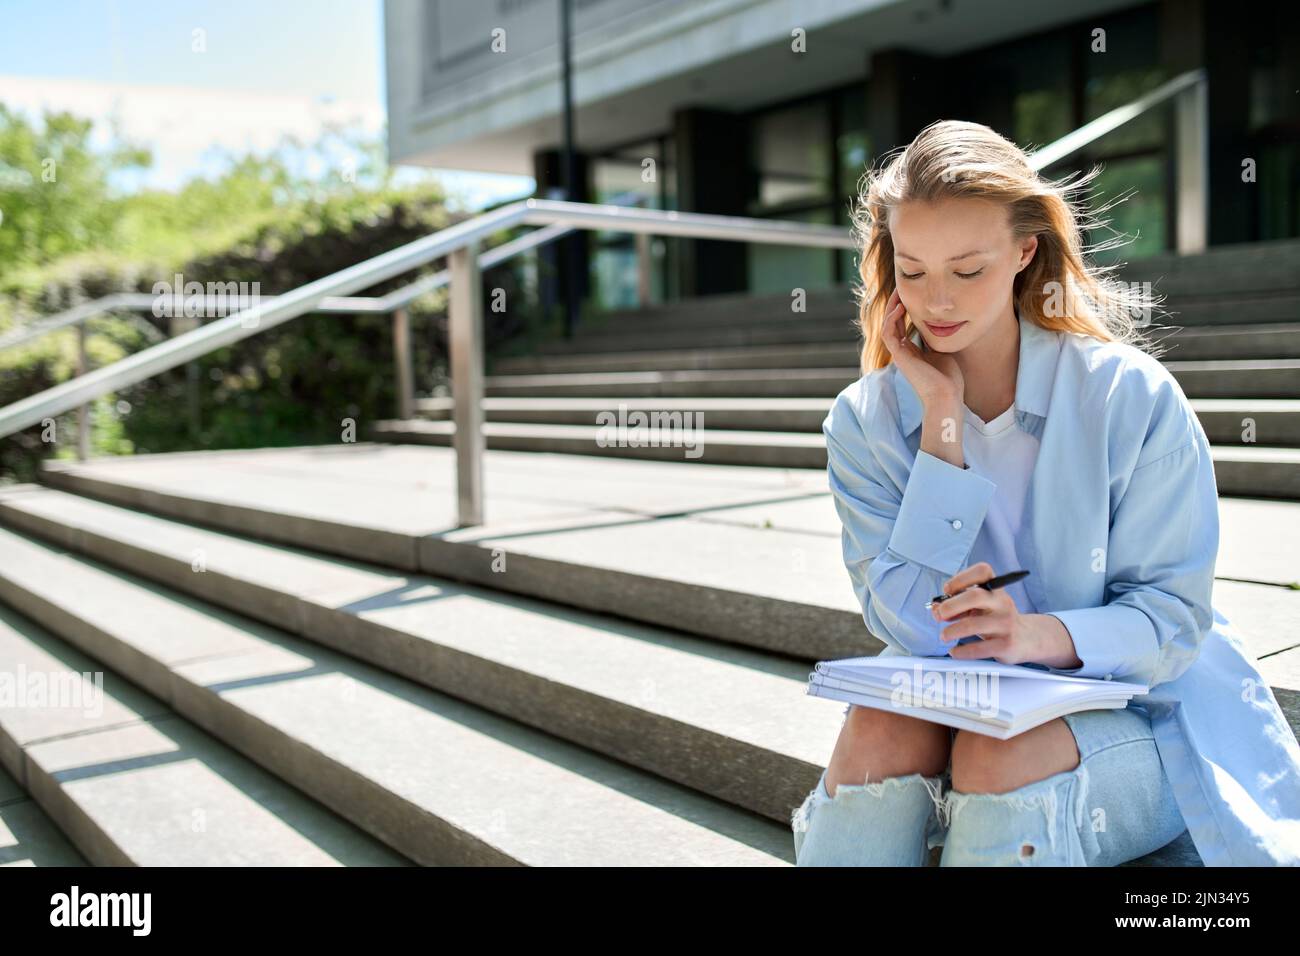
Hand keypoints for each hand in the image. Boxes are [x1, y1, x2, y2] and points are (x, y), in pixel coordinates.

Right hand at [879, 288, 964, 407]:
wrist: (947, 395)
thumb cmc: (949, 378)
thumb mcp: (944, 350)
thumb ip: (938, 338)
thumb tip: (943, 321)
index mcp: (912, 351)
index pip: (902, 325)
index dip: (905, 308)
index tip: (913, 293)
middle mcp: (903, 351)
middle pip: (893, 323)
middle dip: (896, 304)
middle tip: (902, 287)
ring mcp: (899, 354)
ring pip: (888, 326)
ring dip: (891, 308)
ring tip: (898, 292)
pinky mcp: (899, 356)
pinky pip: (888, 333)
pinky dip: (892, 319)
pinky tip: (900, 307)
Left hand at [931, 562, 1049, 664]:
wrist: (1026, 638)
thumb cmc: (994, 617)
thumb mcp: (980, 606)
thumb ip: (957, 604)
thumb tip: (935, 608)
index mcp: (995, 588)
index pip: (982, 571)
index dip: (960, 578)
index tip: (947, 590)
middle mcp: (1002, 602)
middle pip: (975, 596)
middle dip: (951, 606)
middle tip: (939, 615)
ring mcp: (1006, 624)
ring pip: (973, 625)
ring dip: (952, 631)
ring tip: (944, 635)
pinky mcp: (1006, 645)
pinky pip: (979, 649)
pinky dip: (961, 651)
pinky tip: (954, 651)